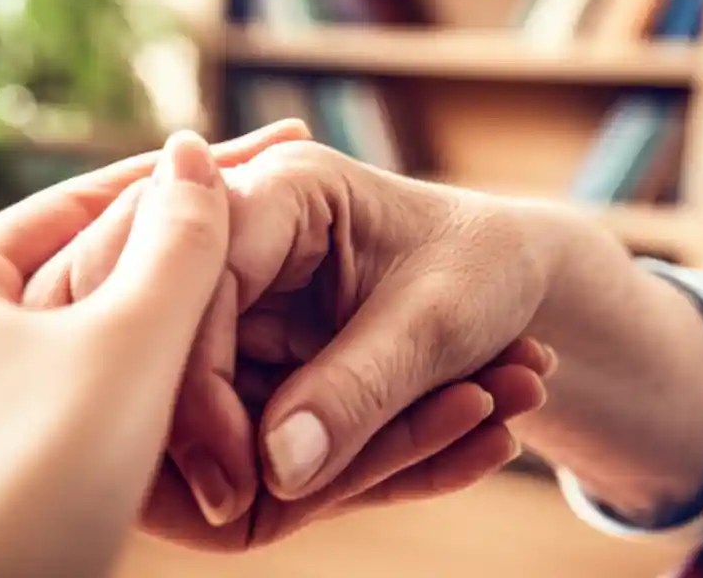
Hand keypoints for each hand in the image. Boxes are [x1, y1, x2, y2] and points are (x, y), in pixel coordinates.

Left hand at [0, 132, 243, 576]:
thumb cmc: (7, 484)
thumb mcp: (117, 352)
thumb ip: (173, 257)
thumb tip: (196, 158)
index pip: (79, 201)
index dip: (166, 185)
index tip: (243, 169)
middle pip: (80, 286)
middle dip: (166, 275)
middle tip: (251, 263)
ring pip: (82, 372)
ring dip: (157, 362)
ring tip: (231, 359)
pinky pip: (73, 438)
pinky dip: (131, 427)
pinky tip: (173, 448)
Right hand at [28, 140, 557, 548]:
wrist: (518, 275)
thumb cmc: (488, 267)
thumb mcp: (436, 324)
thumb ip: (357, 392)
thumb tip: (276, 475)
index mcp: (282, 190)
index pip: (200, 285)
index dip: (201, 387)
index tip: (238, 482)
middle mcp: (246, 235)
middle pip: (185, 342)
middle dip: (228, 433)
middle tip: (252, 511)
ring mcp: (246, 294)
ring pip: (215, 392)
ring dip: (284, 454)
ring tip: (383, 470)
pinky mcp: (256, 343)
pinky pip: (250, 414)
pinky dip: (309, 457)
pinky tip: (398, 463)